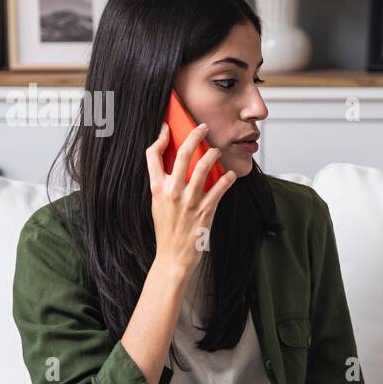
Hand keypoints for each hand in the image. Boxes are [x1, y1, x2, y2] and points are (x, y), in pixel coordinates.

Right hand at [145, 120, 236, 278]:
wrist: (173, 256)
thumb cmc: (166, 229)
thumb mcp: (157, 203)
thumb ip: (163, 183)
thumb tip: (174, 163)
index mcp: (157, 188)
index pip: (152, 155)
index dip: (159, 138)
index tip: (167, 128)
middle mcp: (172, 191)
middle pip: (183, 153)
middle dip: (195, 135)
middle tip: (203, 127)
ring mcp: (190, 200)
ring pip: (204, 166)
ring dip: (213, 154)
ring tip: (217, 151)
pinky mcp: (206, 210)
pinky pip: (220, 188)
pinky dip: (227, 178)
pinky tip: (230, 174)